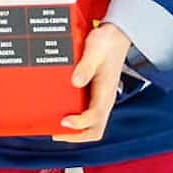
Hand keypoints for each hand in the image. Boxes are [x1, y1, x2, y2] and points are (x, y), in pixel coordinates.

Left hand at [56, 22, 132, 143]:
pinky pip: (87, 116)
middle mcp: (104, 100)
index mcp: (106, 91)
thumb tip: (76, 81)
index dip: (79, 123)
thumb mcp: (95, 49)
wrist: (117, 36)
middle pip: (94, 131)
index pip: (95, 117)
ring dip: (75, 132)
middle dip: (76, 136)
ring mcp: (100, 100)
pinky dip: (75, 121)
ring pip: (91, 126)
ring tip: (55, 128)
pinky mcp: (95, 96)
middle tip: (56, 133)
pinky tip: (61, 115)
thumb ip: (86, 65)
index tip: (64, 121)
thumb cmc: (107, 42)